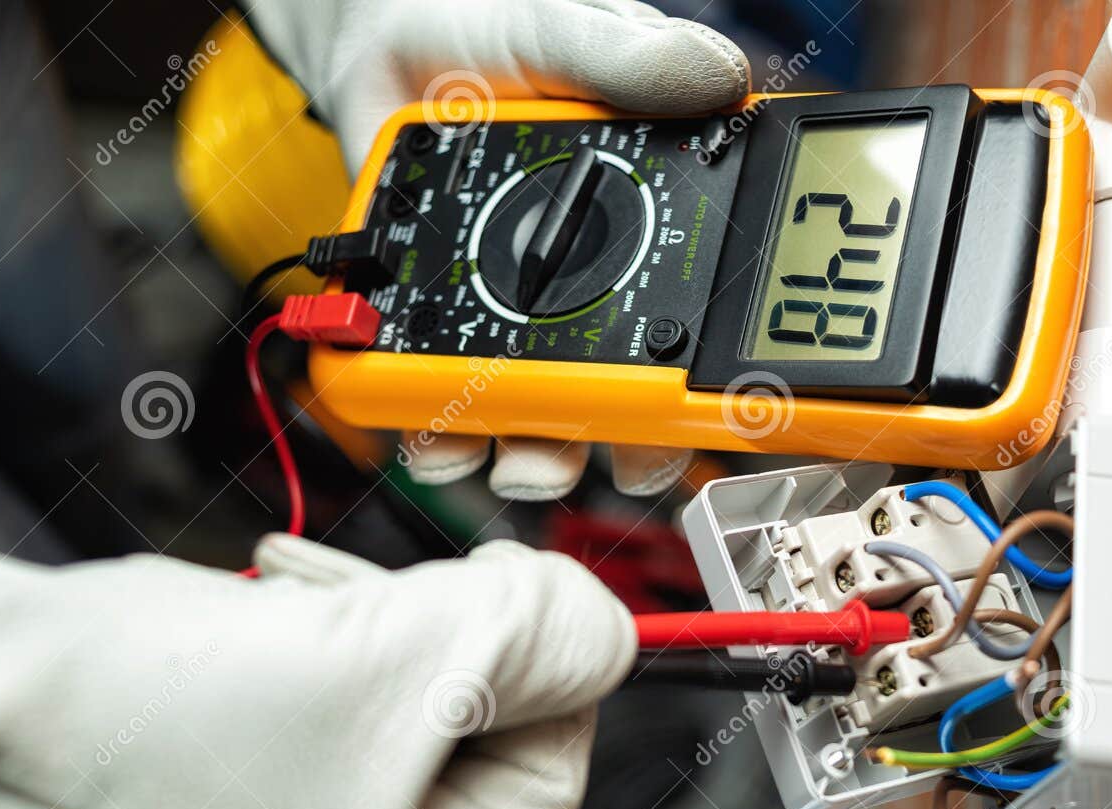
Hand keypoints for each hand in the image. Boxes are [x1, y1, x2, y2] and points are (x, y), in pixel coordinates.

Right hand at [0, 508, 634, 808]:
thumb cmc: (142, 722)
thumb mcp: (398, 660)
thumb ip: (535, 636)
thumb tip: (604, 626)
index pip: (541, 789)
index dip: (555, 678)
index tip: (534, 594)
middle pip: (463, 745)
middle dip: (441, 638)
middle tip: (405, 580)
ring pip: (385, 709)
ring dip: (366, 622)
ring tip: (296, 587)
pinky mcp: (208, 788)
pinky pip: (307, 704)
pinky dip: (301, 637)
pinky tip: (256, 602)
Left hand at [246, 0, 750, 499]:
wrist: (378, 45)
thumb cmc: (486, 31)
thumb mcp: (567, 33)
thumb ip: (632, 60)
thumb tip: (720, 79)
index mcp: (654, 223)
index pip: (712, 309)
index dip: (731, 370)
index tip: (733, 404)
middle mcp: (597, 290)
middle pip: (639, 395)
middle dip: (637, 444)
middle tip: (631, 458)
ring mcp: (522, 321)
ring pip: (549, 422)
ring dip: (541, 458)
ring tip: (518, 462)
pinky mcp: (446, 333)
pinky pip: (449, 406)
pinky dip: (443, 438)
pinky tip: (437, 439)